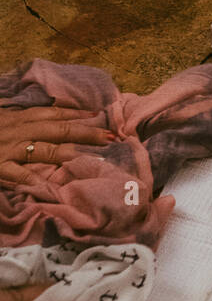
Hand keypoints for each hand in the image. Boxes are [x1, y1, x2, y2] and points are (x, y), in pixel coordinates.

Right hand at [0, 105, 117, 183]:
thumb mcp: (2, 119)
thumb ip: (23, 121)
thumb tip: (46, 119)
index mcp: (21, 118)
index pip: (55, 114)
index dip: (78, 115)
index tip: (100, 115)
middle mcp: (21, 131)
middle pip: (60, 130)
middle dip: (87, 134)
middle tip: (111, 138)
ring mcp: (11, 148)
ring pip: (45, 150)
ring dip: (71, 154)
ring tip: (95, 158)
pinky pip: (17, 173)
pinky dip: (31, 178)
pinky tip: (48, 186)